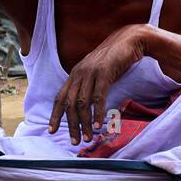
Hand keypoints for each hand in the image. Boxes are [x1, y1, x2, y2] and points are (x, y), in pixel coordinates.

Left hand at [49, 24, 146, 144]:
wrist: (130, 40)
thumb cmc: (114, 59)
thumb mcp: (96, 72)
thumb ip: (88, 86)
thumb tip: (84, 105)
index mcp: (75, 74)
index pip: (60, 97)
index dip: (54, 115)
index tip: (51, 131)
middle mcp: (79, 73)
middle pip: (69, 104)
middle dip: (71, 125)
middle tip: (75, 141)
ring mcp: (91, 73)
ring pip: (82, 103)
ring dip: (84, 123)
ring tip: (88, 137)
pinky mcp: (105, 73)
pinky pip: (98, 97)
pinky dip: (97, 113)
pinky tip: (98, 125)